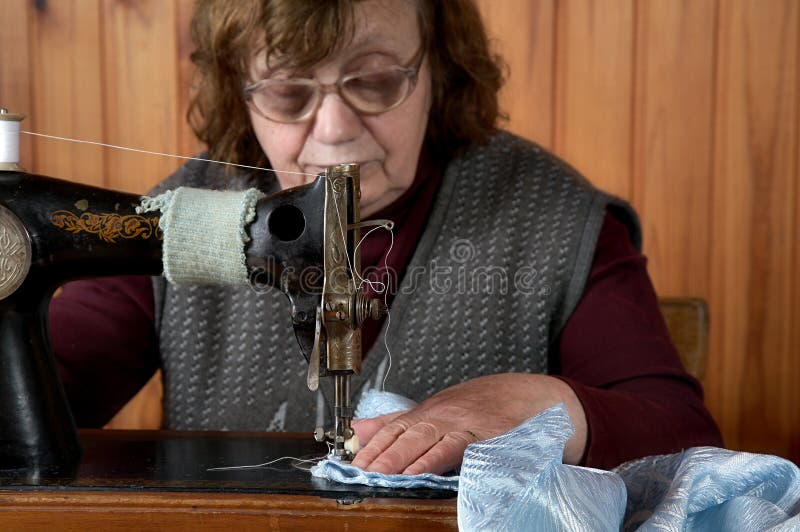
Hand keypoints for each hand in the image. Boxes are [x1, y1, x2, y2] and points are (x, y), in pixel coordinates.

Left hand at [351, 373, 586, 474]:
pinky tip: (438, 474)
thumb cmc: (484, 407)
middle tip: (363, 476)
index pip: (393, 431)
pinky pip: (471, 451)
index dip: (372, 449)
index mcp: (430, 413)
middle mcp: (446, 416)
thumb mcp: (437, 411)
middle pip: (409, 438)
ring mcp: (470, 425)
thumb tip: (357, 430)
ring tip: (390, 479)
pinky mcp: (494, 437)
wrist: (533, 396)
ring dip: (411, 462)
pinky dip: (453, 462)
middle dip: (385, 458)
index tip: (352, 467)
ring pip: (435, 444)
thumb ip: (397, 422)